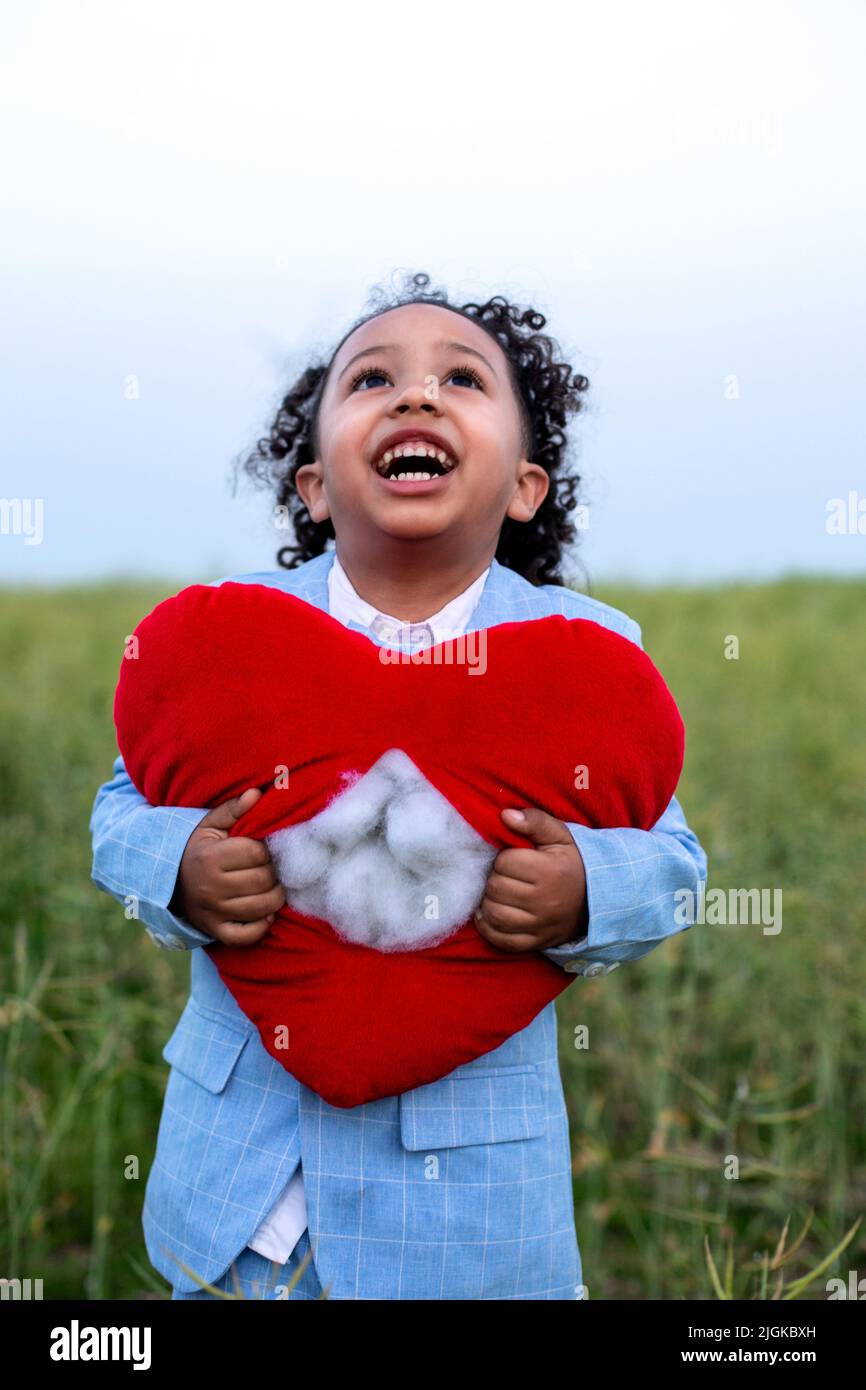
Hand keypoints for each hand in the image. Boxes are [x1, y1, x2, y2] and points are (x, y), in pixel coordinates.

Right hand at [170, 788, 285, 943]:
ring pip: (261, 908)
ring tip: (271, 887)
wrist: (169, 881)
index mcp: (210, 858)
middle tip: (269, 868)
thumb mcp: (211, 825)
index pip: (257, 854)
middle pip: (263, 881)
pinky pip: (246, 936)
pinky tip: (265, 913)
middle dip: (273, 873)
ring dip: (275, 897)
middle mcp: (210, 887)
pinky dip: (261, 926)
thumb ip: (234, 809)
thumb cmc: (199, 849)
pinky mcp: (214, 931)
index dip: (266, 851)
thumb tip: (257, 793)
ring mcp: (212, 912)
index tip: (262, 850)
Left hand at [473, 807, 587, 953]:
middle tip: (507, 876)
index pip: (505, 862)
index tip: (515, 859)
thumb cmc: (572, 863)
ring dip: (490, 902)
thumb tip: (505, 815)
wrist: (597, 900)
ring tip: (498, 893)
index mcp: (550, 871)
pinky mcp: (536, 943)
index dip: (505, 858)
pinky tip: (490, 914)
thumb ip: (534, 821)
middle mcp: (545, 902)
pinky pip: (502, 940)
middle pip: (496, 888)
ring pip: (495, 915)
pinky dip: (489, 928)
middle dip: (496, 878)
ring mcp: (540, 926)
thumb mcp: (560, 836)